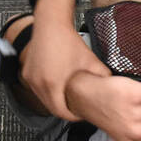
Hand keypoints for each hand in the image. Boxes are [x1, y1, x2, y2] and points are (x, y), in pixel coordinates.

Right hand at [20, 0, 110, 120]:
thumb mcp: (90, 61)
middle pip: (52, 108)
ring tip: (67, 96)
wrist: (51, 23)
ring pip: (43, 99)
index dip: (73, 116)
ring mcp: (30, 78)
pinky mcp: (27, 73)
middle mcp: (38, 84)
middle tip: (76, 107)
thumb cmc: (68, 41)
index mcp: (52, 84)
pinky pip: (37, 89)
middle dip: (64, 109)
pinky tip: (58, 84)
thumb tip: (114, 87)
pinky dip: (47, 91)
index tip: (80, 114)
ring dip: (55, 100)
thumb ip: (102, 77)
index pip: (61, 113)